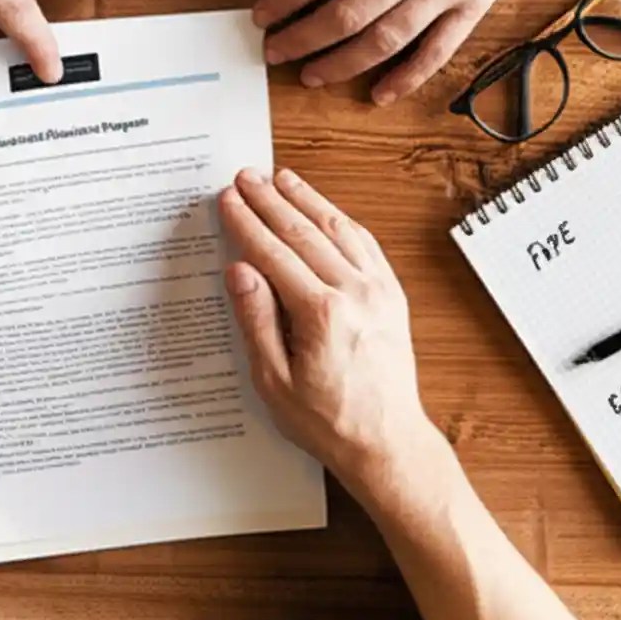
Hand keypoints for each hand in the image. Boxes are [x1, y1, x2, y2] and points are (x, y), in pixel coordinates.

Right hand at [219, 168, 436, 499]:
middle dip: (270, 200)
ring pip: (338, 229)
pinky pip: (365, 244)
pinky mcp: (392, 296)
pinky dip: (341, 220)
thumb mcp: (274, 381)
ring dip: (307, 199)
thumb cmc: (329, 421)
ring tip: (281, 178)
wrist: (387, 441)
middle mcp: (354, 293)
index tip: (228, 200)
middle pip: (303, 231)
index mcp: (321, 313)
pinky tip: (326, 210)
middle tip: (246, 177)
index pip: (273, 253)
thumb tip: (240, 271)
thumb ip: (256, 321)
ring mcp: (378, 291)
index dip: (246, 222)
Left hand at [254, 0, 554, 104]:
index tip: (263, 17)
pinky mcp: (477, 4)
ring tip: (311, 75)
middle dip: (303, 39)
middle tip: (276, 52)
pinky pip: (437, 52)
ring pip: (385, 41)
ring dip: (341, 65)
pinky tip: (378, 94)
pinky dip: (406, 79)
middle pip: (346, 15)